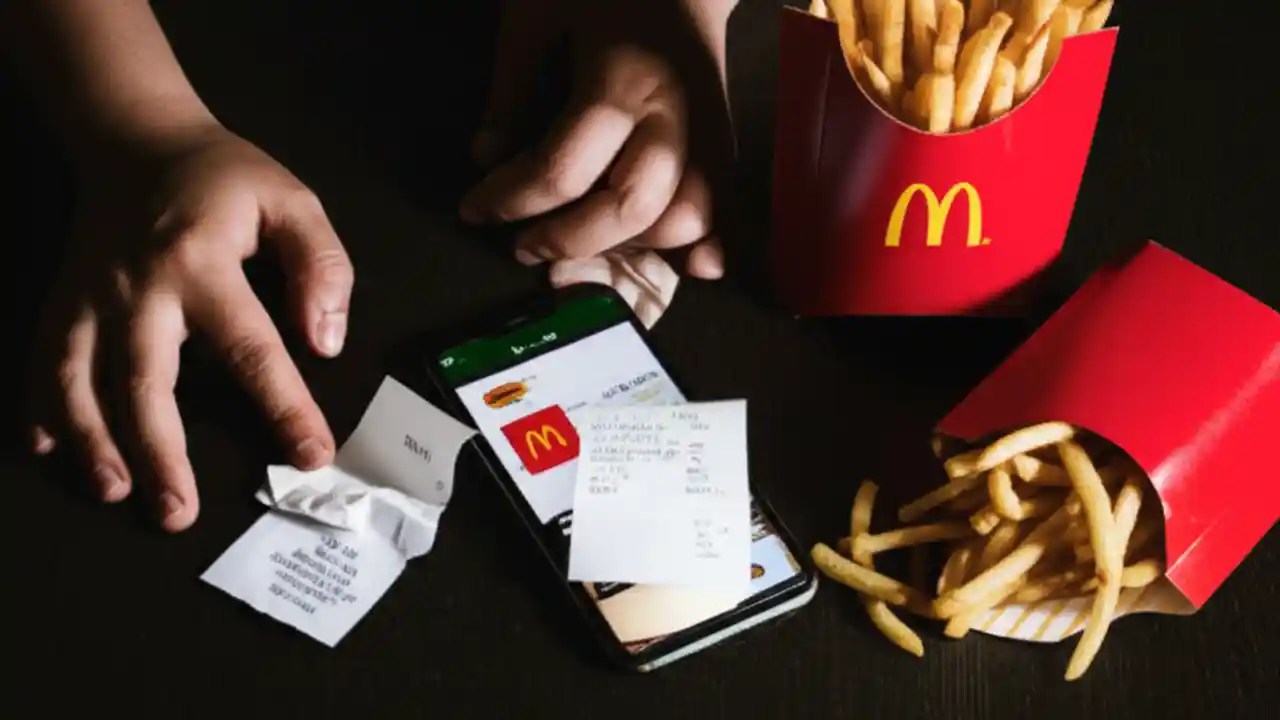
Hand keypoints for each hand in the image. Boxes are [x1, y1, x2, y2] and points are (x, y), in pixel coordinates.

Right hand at [28, 123, 352, 531]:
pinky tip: (46, 448)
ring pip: (80, 379)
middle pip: (147, 382)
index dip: (284, 407)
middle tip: (178, 513)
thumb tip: (325, 342)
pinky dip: (41, 405)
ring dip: (92, 441)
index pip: (252, 349)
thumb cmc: (225, 179)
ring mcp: (90, 296)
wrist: (137, 138)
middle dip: (161, 452)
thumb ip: (321, 266)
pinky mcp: (63, 299)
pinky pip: (43, 357)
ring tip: (113, 492)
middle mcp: (139, 288)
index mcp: (203, 263)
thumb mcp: (291, 202)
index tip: (311, 455)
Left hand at [459, 0, 732, 279]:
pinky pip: (728, 203)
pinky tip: (690, 266)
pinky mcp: (726, 138)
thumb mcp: (536, 15)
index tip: (473, 210)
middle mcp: (676, 115)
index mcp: (624, 80)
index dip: (510, 201)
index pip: (563, 170)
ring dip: (633, 248)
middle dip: (570, 239)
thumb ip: (510, 90)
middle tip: (522, 244)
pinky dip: (710, 243)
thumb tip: (486, 159)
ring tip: (582, 245)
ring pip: (689, 219)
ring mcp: (710, 130)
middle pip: (633, 208)